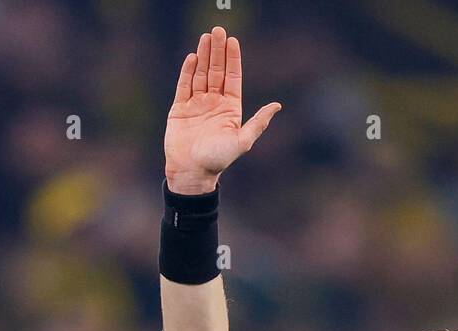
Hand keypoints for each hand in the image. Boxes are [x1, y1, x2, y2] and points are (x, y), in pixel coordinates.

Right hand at [164, 27, 281, 193]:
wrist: (192, 172)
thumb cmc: (218, 159)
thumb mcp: (242, 141)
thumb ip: (259, 122)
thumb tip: (277, 105)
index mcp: (230, 109)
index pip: (232, 78)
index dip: (232, 59)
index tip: (232, 41)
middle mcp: (214, 104)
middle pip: (217, 71)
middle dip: (217, 51)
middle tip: (218, 30)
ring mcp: (197, 104)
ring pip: (201, 74)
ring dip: (204, 56)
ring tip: (206, 37)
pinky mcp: (180, 108)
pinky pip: (184, 85)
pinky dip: (188, 71)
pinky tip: (193, 57)